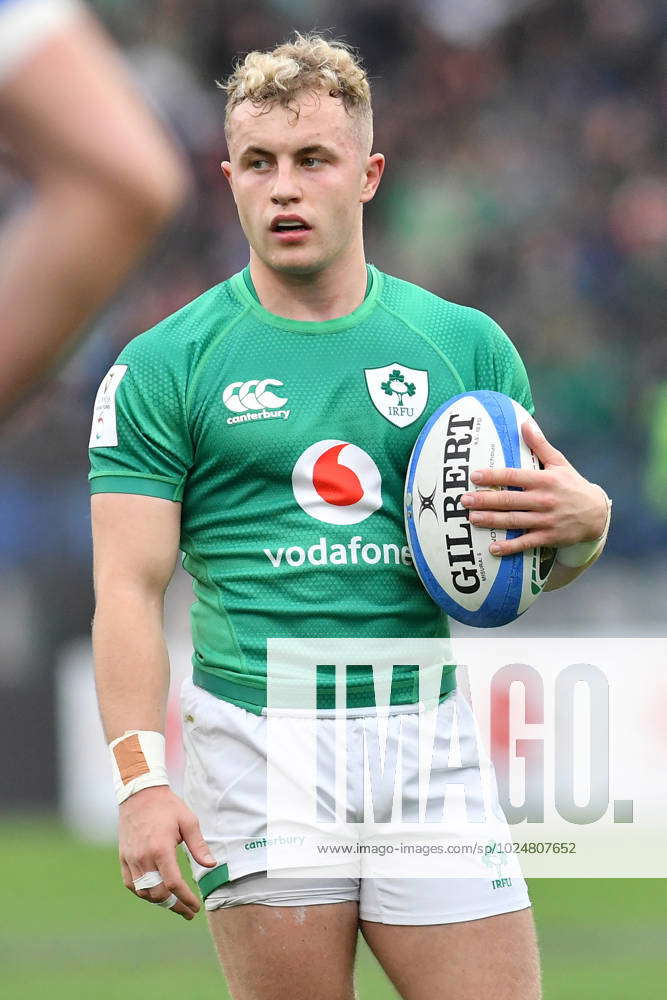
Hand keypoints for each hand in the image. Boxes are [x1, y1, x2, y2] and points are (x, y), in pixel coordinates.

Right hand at [118, 785, 215, 919]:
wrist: (140, 794)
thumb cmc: (168, 806)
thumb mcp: (188, 821)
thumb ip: (199, 845)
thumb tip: (211, 865)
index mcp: (161, 849)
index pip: (173, 884)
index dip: (185, 899)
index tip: (195, 908)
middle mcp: (143, 857)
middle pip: (158, 893)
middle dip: (175, 906)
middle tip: (188, 911)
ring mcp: (131, 859)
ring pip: (143, 892)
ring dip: (159, 901)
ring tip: (174, 904)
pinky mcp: (123, 857)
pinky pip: (131, 884)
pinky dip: (142, 892)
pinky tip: (154, 893)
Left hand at [460, 417, 607, 556]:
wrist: (597, 514)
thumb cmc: (573, 485)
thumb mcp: (560, 462)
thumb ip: (540, 445)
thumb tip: (525, 422)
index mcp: (545, 480)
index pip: (514, 476)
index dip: (494, 476)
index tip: (475, 476)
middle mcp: (544, 500)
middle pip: (510, 500)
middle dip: (485, 500)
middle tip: (464, 500)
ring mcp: (546, 520)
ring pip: (514, 521)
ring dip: (492, 521)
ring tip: (472, 519)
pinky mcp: (548, 537)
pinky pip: (526, 542)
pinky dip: (510, 547)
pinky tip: (493, 549)